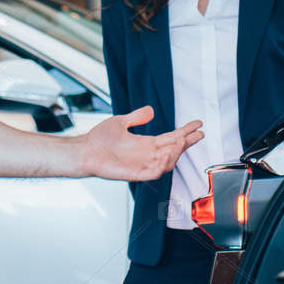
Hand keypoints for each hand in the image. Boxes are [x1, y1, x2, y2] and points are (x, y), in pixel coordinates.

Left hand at [82, 105, 202, 181]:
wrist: (85, 150)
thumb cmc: (99, 139)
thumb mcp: (121, 122)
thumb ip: (137, 117)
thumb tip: (151, 110)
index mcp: (146, 144)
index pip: (171, 138)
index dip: (185, 131)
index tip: (197, 124)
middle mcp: (147, 155)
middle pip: (173, 150)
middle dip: (187, 142)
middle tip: (199, 134)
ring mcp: (141, 165)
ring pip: (167, 162)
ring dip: (176, 153)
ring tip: (183, 141)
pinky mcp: (134, 174)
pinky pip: (153, 173)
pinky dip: (162, 166)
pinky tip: (167, 155)